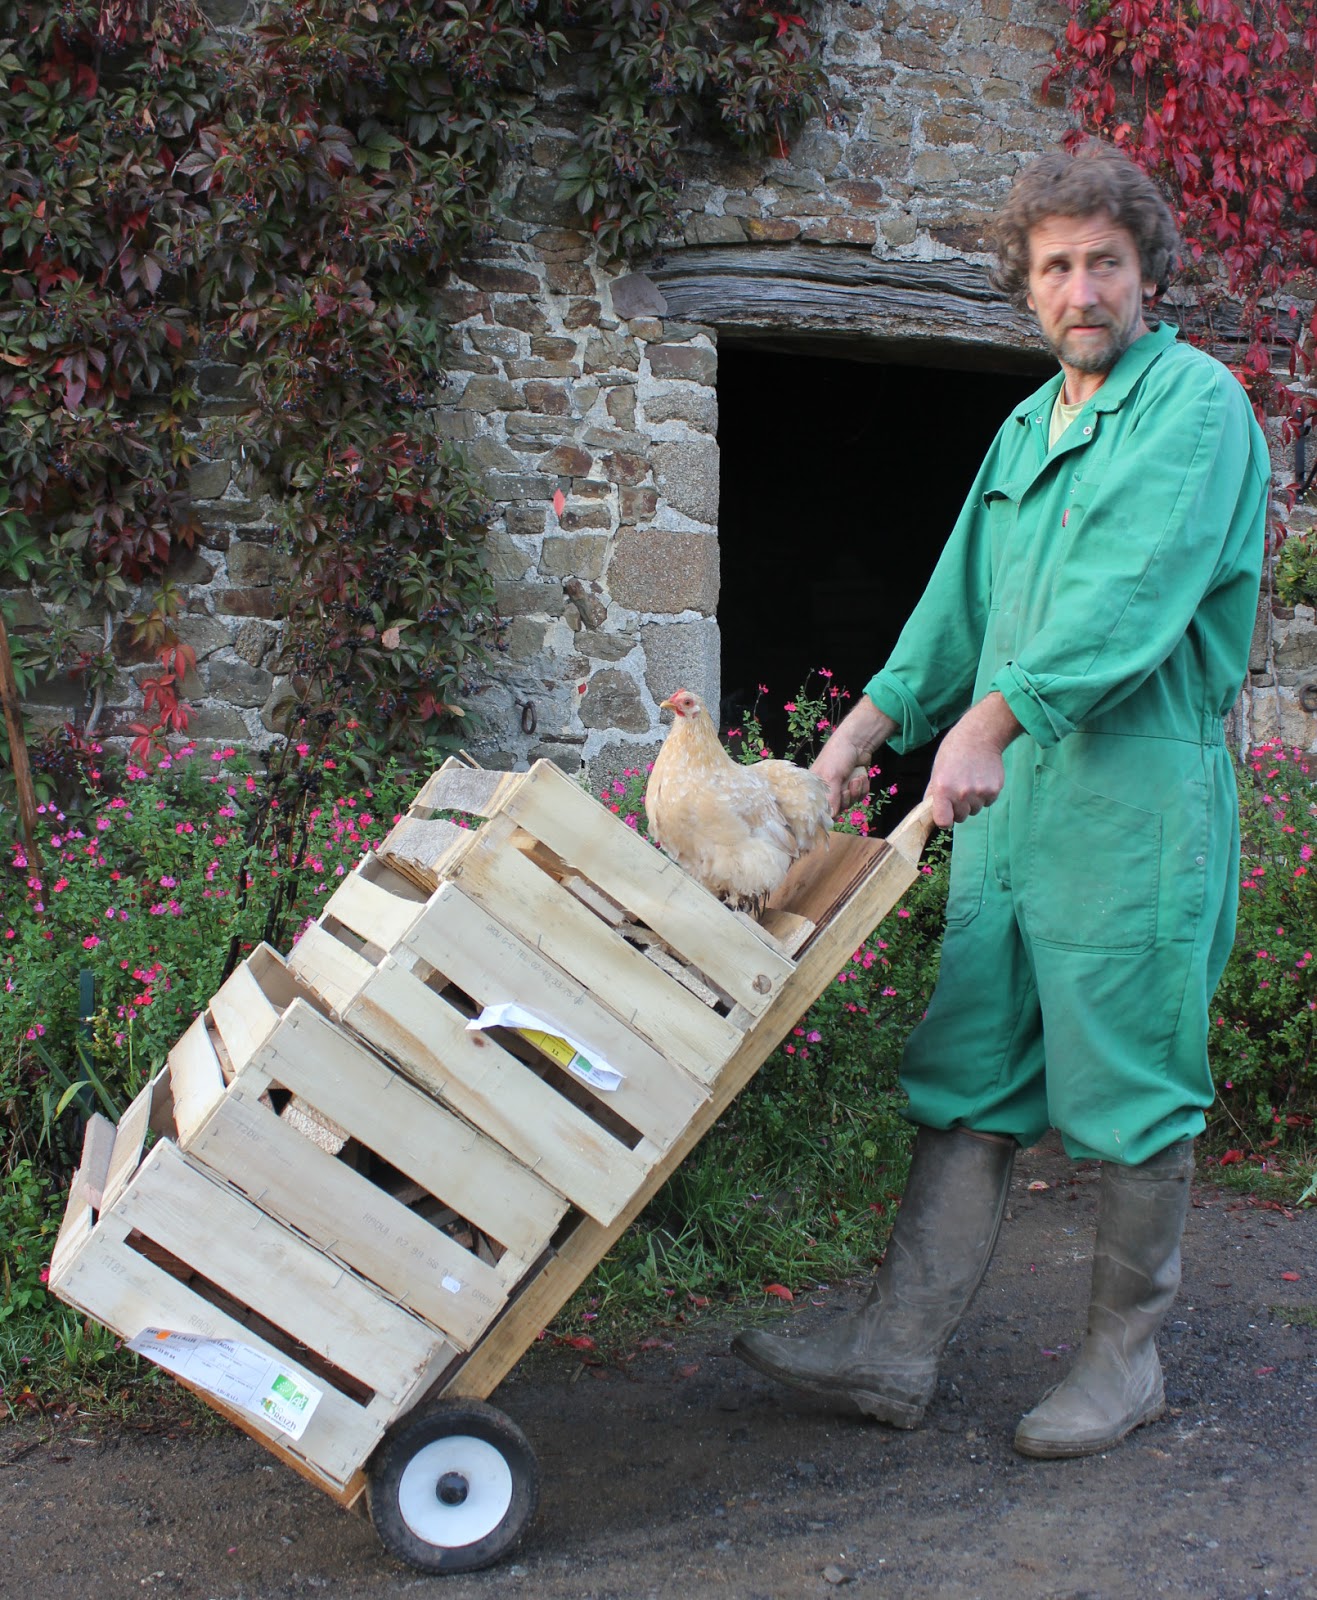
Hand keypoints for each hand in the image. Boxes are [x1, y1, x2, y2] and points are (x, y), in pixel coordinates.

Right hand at [811, 700, 896, 816]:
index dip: (828, 811)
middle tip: (845, 788)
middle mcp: (827, 790)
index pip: (819, 809)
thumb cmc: (837, 755)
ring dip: (856, 791)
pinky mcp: (854, 786)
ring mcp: (842, 789)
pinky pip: (860, 796)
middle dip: (845, 799)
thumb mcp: (831, 777)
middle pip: (837, 809)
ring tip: (855, 778)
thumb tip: (830, 818)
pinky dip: (863, 787)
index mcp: (816, 788)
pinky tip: (861, 776)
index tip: (835, 808)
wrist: (858, 742)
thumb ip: (831, 799)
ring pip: (850, 803)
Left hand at [924, 693, 1020, 826]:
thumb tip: (930, 811)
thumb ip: (933, 793)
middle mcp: (961, 794)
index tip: (946, 814)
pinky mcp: (994, 790)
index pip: (944, 822)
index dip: (944, 820)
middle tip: (959, 790)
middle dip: (959, 808)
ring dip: (972, 801)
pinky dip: (984, 795)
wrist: (979, 736)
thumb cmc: (953, 751)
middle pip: (961, 817)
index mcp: (943, 789)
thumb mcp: (936, 770)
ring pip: (975, 810)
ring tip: (970, 781)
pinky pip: (987, 802)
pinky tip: (980, 778)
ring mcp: (979, 793)